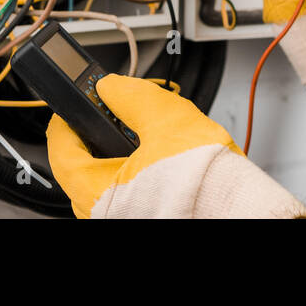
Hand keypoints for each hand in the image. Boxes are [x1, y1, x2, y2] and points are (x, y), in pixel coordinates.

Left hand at [46, 74, 305, 217]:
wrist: (244, 211)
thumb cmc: (206, 182)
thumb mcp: (167, 120)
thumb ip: (132, 98)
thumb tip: (111, 87)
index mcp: (96, 192)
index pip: (62, 151)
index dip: (67, 119)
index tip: (75, 102)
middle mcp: (104, 213)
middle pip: (85, 166)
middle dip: (100, 133)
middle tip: (116, 111)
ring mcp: (126, 218)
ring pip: (111, 181)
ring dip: (124, 153)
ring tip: (150, 133)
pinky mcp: (147, 219)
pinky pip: (132, 193)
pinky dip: (141, 173)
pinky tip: (165, 159)